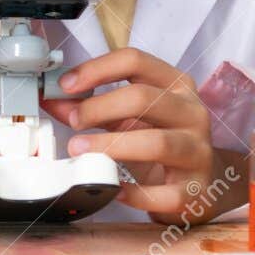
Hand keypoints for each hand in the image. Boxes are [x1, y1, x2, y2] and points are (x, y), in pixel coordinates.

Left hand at [44, 47, 245, 224]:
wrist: (203, 183)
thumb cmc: (162, 141)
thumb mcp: (129, 117)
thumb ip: (91, 107)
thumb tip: (51, 99)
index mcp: (175, 86)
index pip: (135, 62)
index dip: (96, 69)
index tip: (66, 84)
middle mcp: (192, 113)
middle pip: (142, 98)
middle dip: (98, 108)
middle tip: (73, 121)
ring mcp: (197, 151)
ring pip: (156, 142)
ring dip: (110, 146)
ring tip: (81, 150)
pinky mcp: (196, 190)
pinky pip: (164, 192)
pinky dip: (134, 193)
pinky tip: (113, 188)